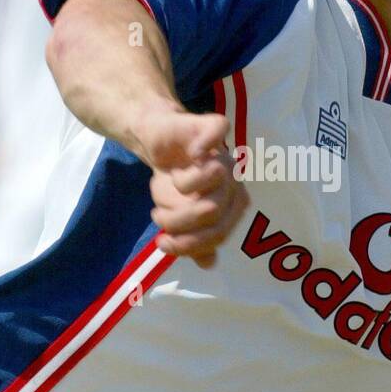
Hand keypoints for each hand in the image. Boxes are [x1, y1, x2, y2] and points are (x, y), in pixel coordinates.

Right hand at [140, 104, 249, 269]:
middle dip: (177, 221)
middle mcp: (233, 181)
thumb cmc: (174, 184)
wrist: (159, 142)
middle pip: (212, 210)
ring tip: (160, 192)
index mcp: (232, 204)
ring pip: (212, 177)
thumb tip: (209, 264)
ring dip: (176, 191)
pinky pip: (218, 132)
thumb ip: (194, 241)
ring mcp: (223, 153)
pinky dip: (204, 145)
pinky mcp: (209, 127)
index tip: (163, 243)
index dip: (188, 244)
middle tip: (158, 219)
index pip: (218, 233)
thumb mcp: (178, 217)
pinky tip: (190, 156)